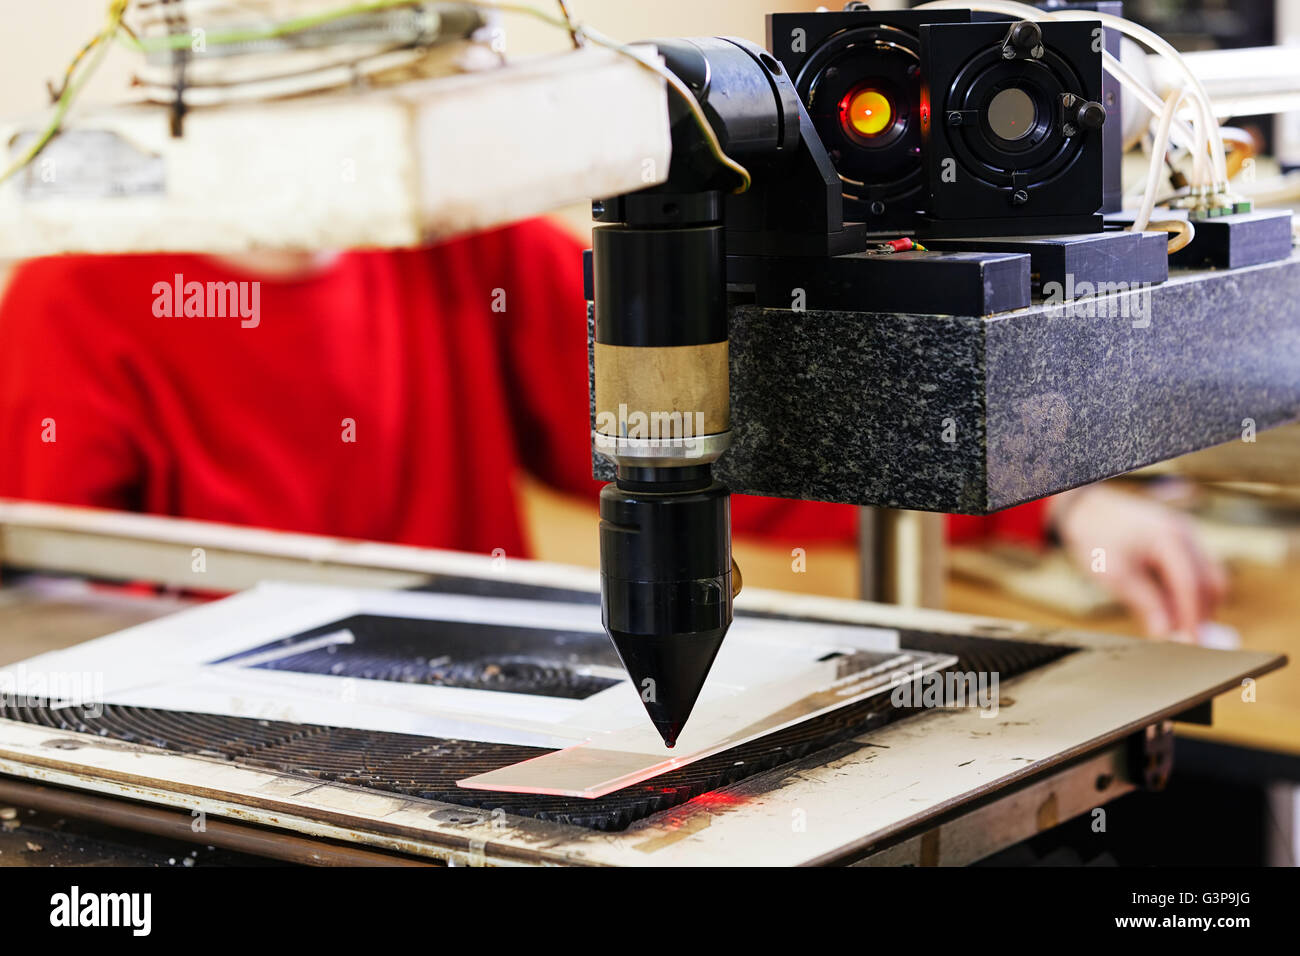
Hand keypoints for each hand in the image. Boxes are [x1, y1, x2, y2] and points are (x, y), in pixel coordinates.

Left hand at [1048, 484, 1227, 641]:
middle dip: (1202, 613)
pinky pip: (1197, 570)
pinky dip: (1190, 590)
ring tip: (1176, 626)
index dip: (1193, 618)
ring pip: (1209, 577)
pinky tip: (1171, 606)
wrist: (1088, 510)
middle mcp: (1186, 533)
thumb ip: (1144, 603)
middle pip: (1209, 582)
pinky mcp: (1184, 540)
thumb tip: (1166, 635)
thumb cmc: (1097, 539)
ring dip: (1198, 603)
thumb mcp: (1115, 575)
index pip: (1190, 585)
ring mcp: (1188, 534)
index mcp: (1169, 538)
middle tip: (1188, 641)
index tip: (1192, 645)